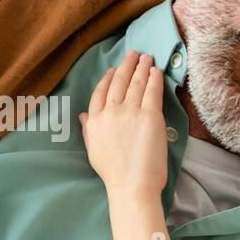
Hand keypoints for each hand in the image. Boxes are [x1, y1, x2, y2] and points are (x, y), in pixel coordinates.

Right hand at [79, 50, 167, 197]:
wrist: (131, 185)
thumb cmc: (114, 174)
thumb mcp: (94, 150)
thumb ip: (89, 129)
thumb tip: (83, 115)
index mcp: (95, 120)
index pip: (101, 92)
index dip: (108, 78)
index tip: (113, 70)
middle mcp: (110, 112)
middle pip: (118, 82)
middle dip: (127, 65)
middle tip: (133, 54)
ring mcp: (130, 112)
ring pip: (135, 83)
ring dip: (141, 67)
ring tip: (146, 57)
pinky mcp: (150, 115)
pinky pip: (152, 91)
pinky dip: (154, 78)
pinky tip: (156, 70)